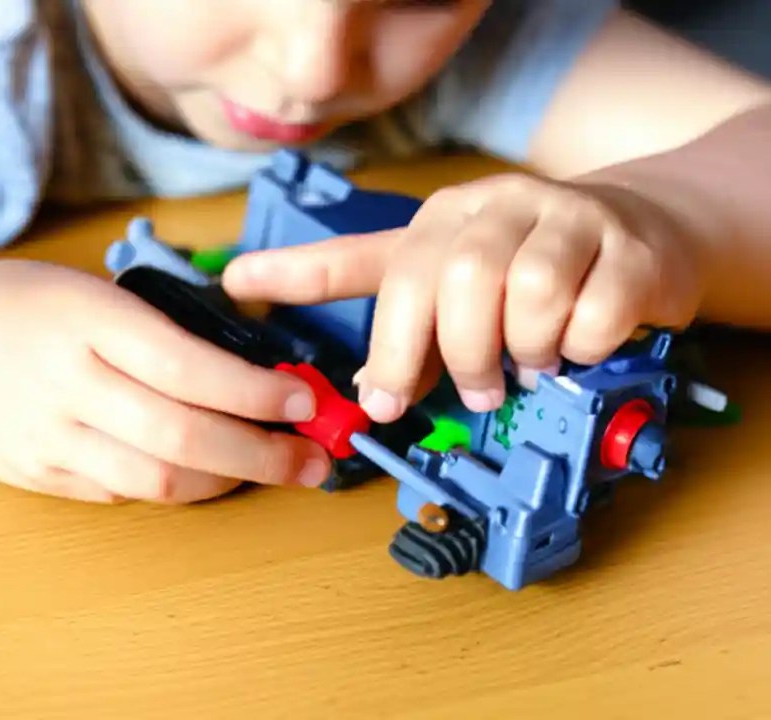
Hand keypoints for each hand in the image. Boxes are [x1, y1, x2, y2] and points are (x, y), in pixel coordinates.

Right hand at [0, 259, 332, 503]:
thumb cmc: (14, 304)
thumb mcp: (86, 288)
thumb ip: (159, 325)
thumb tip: (253, 363)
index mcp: (86, 318)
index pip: (189, 366)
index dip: (256, 392)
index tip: (304, 400)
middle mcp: (66, 381)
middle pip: (181, 435)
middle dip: (261, 454)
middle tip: (310, 460)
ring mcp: (47, 436)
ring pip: (156, 479)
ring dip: (225, 482)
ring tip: (265, 469)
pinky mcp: (36, 475)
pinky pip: (121, 493)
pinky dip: (171, 487)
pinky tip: (200, 473)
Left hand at [220, 173, 710, 421]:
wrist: (647, 236)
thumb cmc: (536, 273)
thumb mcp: (466, 292)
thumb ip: (417, 336)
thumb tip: (370, 397)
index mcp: (440, 223)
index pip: (362, 255)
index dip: (298, 272)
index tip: (236, 281)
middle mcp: (493, 209)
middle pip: (449, 282)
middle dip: (452, 354)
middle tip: (474, 391)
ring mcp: (563, 219)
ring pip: (523, 294)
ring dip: (522, 350)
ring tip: (529, 367)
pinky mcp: (624, 248)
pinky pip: (591, 313)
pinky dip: (581, 348)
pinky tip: (579, 348)